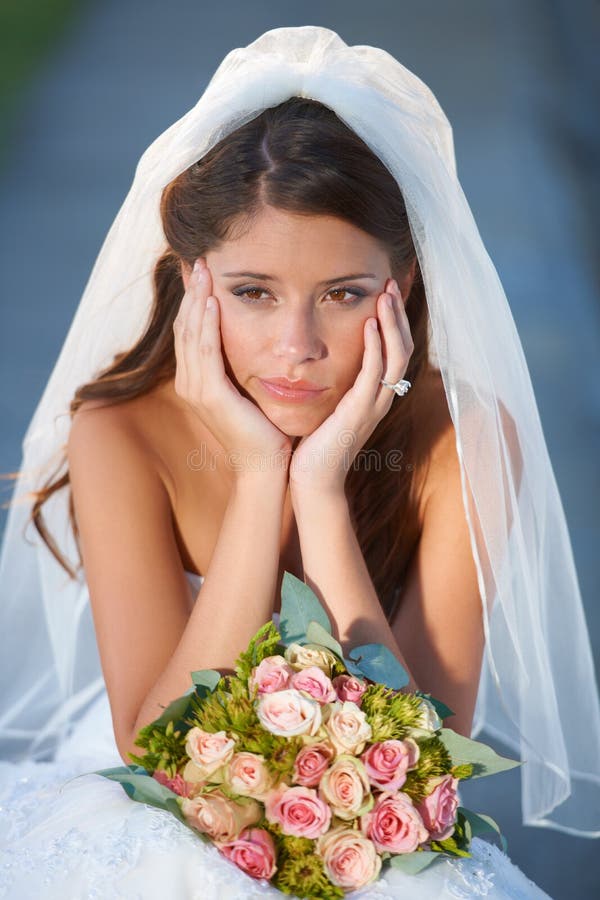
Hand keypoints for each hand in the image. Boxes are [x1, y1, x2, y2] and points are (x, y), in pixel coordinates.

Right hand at [173, 258, 292, 477]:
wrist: (265, 467)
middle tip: (198, 261)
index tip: (201, 273)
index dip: (193, 302)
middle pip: (185, 328)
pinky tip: (213, 302)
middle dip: (192, 293)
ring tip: (203, 272)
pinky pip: (206, 352)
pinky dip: (208, 325)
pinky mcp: (211, 396)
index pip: (190, 333)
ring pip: (192, 335)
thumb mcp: (248, 392)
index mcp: (196, 383)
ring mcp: (197, 390)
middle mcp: (190, 384)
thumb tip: (252, 342)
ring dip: (197, 301)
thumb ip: (241, 368)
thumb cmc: (264, 431)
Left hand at [289, 278, 412, 493]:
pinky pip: (375, 374)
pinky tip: (369, 325)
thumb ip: (333, 384)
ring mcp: (373, 406)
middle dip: (397, 314)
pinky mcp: (359, 412)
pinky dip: (375, 347)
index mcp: (374, 396)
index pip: (394, 351)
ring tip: (384, 295)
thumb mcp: (327, 407)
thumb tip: (320, 359)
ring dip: (391, 323)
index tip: (383, 293)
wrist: (310, 480)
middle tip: (388, 283)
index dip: (393, 321)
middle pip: (403, 348)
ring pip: (396, 357)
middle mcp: (380, 399)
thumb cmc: (313, 445)